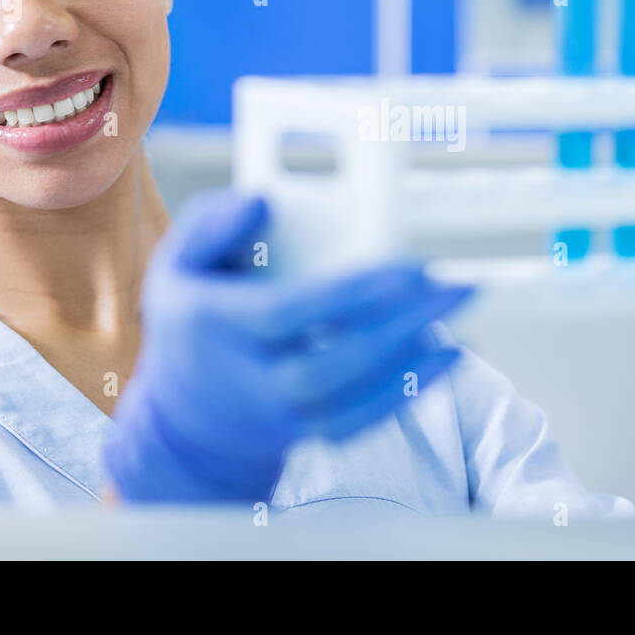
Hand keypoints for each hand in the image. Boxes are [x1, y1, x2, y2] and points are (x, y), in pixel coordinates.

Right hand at [103, 190, 472, 502]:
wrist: (185, 419)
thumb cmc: (194, 321)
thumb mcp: (177, 262)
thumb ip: (212, 222)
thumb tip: (262, 200)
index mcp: (218, 326)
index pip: (289, 312)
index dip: (351, 293)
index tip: (407, 266)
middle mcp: (250, 378)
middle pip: (333, 360)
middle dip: (401, 324)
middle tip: (454, 283)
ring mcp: (281, 414)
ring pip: (354, 396)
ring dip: (416, 355)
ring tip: (458, 306)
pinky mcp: (309, 434)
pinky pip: (365, 420)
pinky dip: (410, 389)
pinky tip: (449, 353)